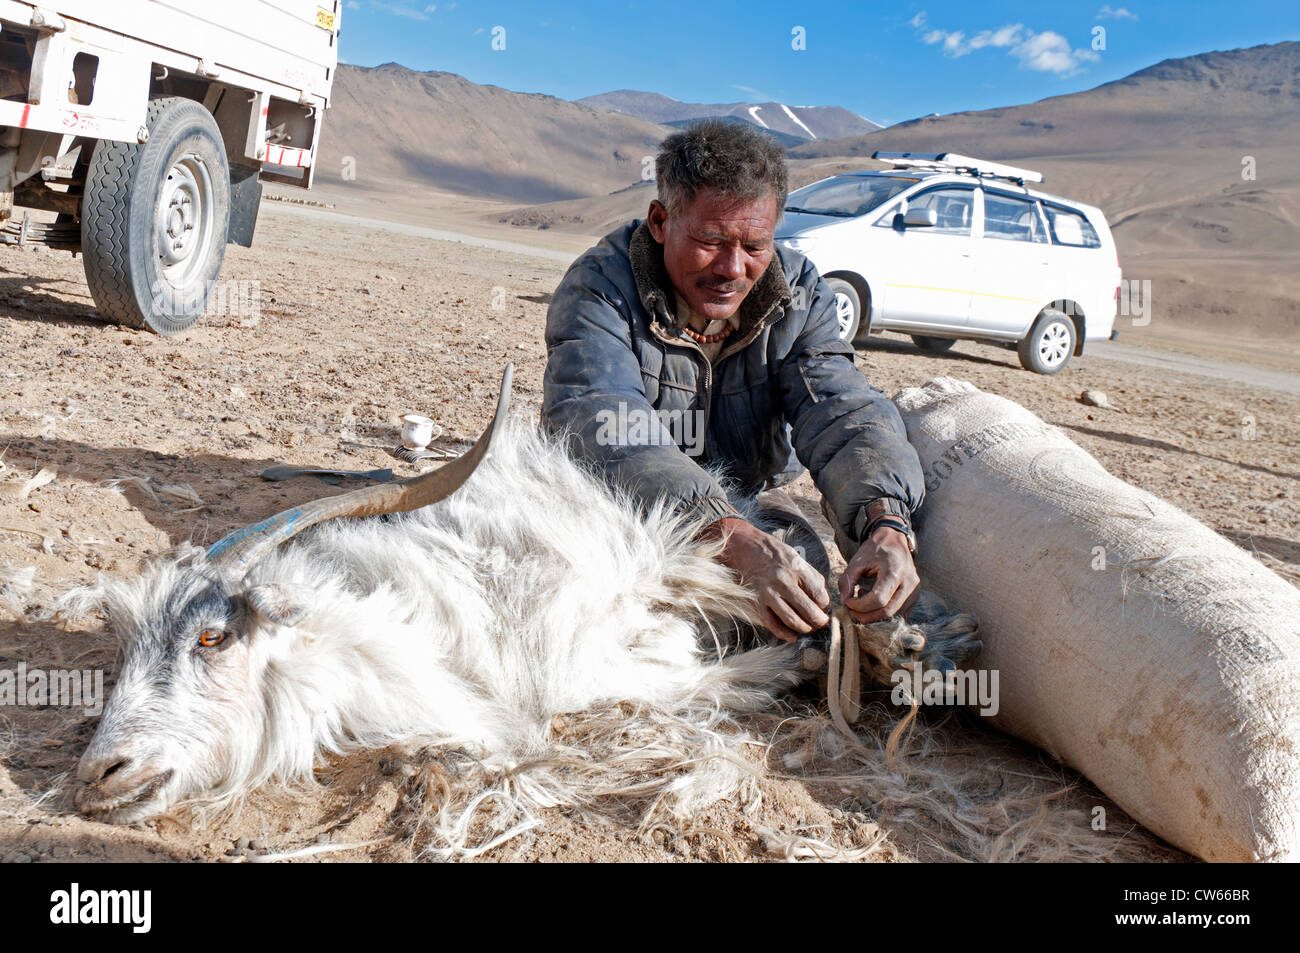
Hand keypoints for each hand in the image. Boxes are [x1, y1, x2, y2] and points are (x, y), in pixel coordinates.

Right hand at [704, 517, 830, 642]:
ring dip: (804, 628)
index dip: (826, 605)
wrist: (747, 548)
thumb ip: (813, 578)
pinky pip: (771, 623)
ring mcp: (768, 593)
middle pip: (808, 610)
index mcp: (797, 569)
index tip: (825, 607)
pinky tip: (792, 637)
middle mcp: (783, 581)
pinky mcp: (757, 602)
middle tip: (821, 623)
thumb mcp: (798, 559)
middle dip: (819, 621)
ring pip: (791, 619)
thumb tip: (824, 601)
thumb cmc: (776, 555)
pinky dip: (783, 634)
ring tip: (808, 628)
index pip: (819, 595)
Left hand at [839, 527, 920, 623]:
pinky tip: (873, 603)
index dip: (860, 606)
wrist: (894, 540)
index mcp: (895, 571)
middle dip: (865, 616)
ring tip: (862, 603)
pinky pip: (900, 615)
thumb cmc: (875, 549)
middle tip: (851, 611)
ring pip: (894, 616)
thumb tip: (845, 602)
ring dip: (874, 616)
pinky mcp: (915, 597)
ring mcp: (915, 591)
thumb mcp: (857, 561)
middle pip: (887, 612)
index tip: (847, 602)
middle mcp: (909, 583)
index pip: (878, 600)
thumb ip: (847, 581)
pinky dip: (884, 615)